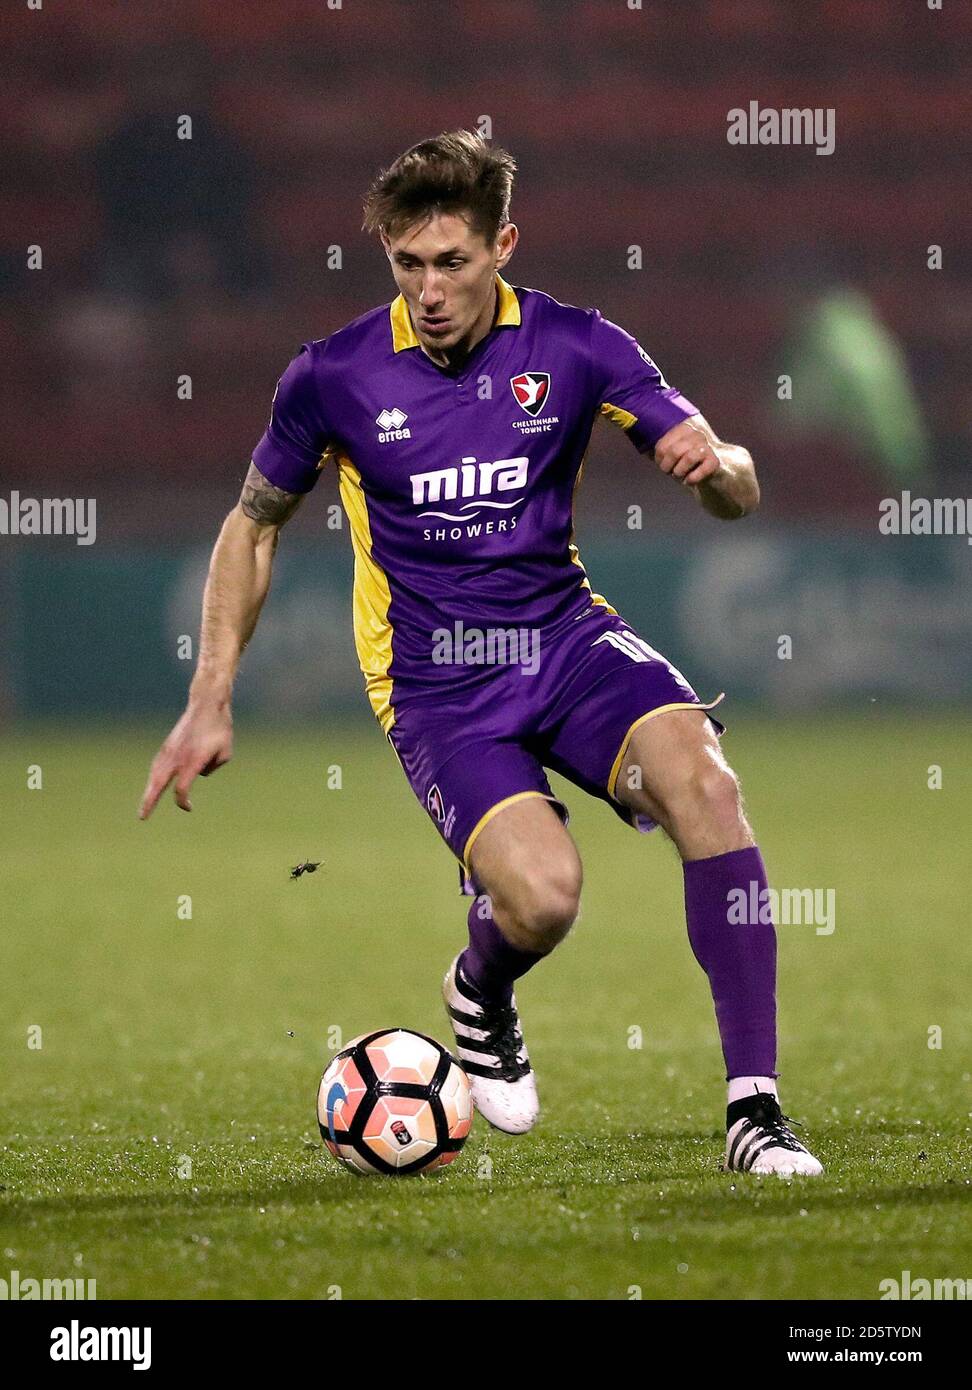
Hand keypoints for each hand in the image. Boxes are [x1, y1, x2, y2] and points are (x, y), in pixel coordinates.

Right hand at [138, 700, 232, 818]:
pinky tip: (152, 784)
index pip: (182, 788)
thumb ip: (212, 767)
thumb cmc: (220, 729)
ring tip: (145, 806)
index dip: (183, 801)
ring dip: (149, 790)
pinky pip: (157, 765)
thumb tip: (198, 773)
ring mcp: (170, 750)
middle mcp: (178, 757)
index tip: (188, 806)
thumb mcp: (225, 753)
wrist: (206, 705)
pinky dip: (154, 776)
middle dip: (149, 801)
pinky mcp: (168, 745)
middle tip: (142, 817)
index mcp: (193, 761)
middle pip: (158, 783)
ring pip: (155, 774)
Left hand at [653, 420, 722, 486]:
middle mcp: (696, 434)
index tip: (663, 464)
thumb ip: (658, 448)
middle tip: (670, 472)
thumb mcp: (668, 453)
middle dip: (668, 467)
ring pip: (689, 458)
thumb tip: (641, 445)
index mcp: (682, 429)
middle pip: (674, 451)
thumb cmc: (682, 463)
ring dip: (679, 472)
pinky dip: (692, 479)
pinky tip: (689, 481)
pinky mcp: (714, 461)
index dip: (659, 460)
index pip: (662, 446)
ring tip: (679, 475)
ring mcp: (706, 447)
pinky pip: (703, 469)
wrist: (705, 474)